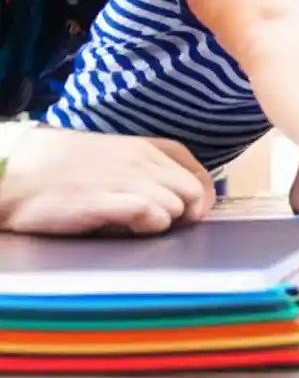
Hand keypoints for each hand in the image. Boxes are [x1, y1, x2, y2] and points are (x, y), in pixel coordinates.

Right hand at [0, 126, 214, 234]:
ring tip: (133, 226)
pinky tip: (124, 229)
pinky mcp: (108, 201)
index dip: (201, 194)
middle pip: (193, 192)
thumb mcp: (109, 157)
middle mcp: (141, 160)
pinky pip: (153, 217)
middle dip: (186, 214)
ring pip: (176, 208)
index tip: (194, 212)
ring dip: (162, 223)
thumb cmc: (57, 169)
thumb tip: (172, 195)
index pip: (196, 169)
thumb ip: (142, 169)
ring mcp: (126, 179)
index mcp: (143, 147)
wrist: (12, 174)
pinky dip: (147, 228)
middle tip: (162, 225)